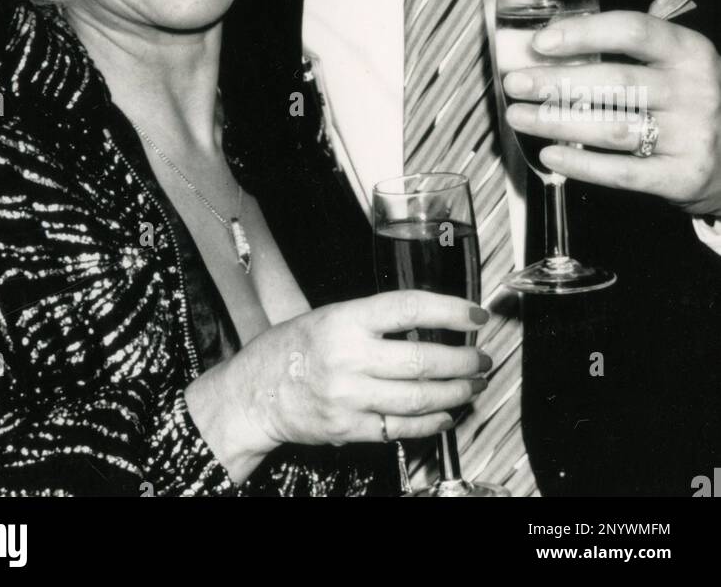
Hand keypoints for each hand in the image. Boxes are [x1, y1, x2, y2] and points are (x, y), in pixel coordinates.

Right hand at [186, 290, 489, 478]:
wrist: (255, 392)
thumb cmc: (290, 348)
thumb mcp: (329, 315)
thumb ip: (374, 319)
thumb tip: (430, 322)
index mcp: (344, 320)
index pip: (409, 309)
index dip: (449, 310)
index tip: (476, 314)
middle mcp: (349, 357)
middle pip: (422, 359)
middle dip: (463, 361)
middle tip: (482, 358)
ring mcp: (350, 397)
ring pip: (419, 397)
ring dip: (455, 392)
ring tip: (472, 385)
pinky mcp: (350, 429)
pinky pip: (402, 428)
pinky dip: (431, 422)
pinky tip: (446, 413)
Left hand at [502, 10, 720, 216]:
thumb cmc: (690, 102)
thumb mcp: (676, 66)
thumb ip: (629, 53)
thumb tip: (550, 45)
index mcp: (690, 52)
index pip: (632, 31)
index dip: (583, 34)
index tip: (541, 42)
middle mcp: (695, 90)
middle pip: (614, 81)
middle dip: (555, 83)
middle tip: (515, 84)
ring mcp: (691, 135)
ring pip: (611, 127)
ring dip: (557, 122)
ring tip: (520, 117)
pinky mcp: (682, 177)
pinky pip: (622, 171)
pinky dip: (582, 164)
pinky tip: (550, 155)